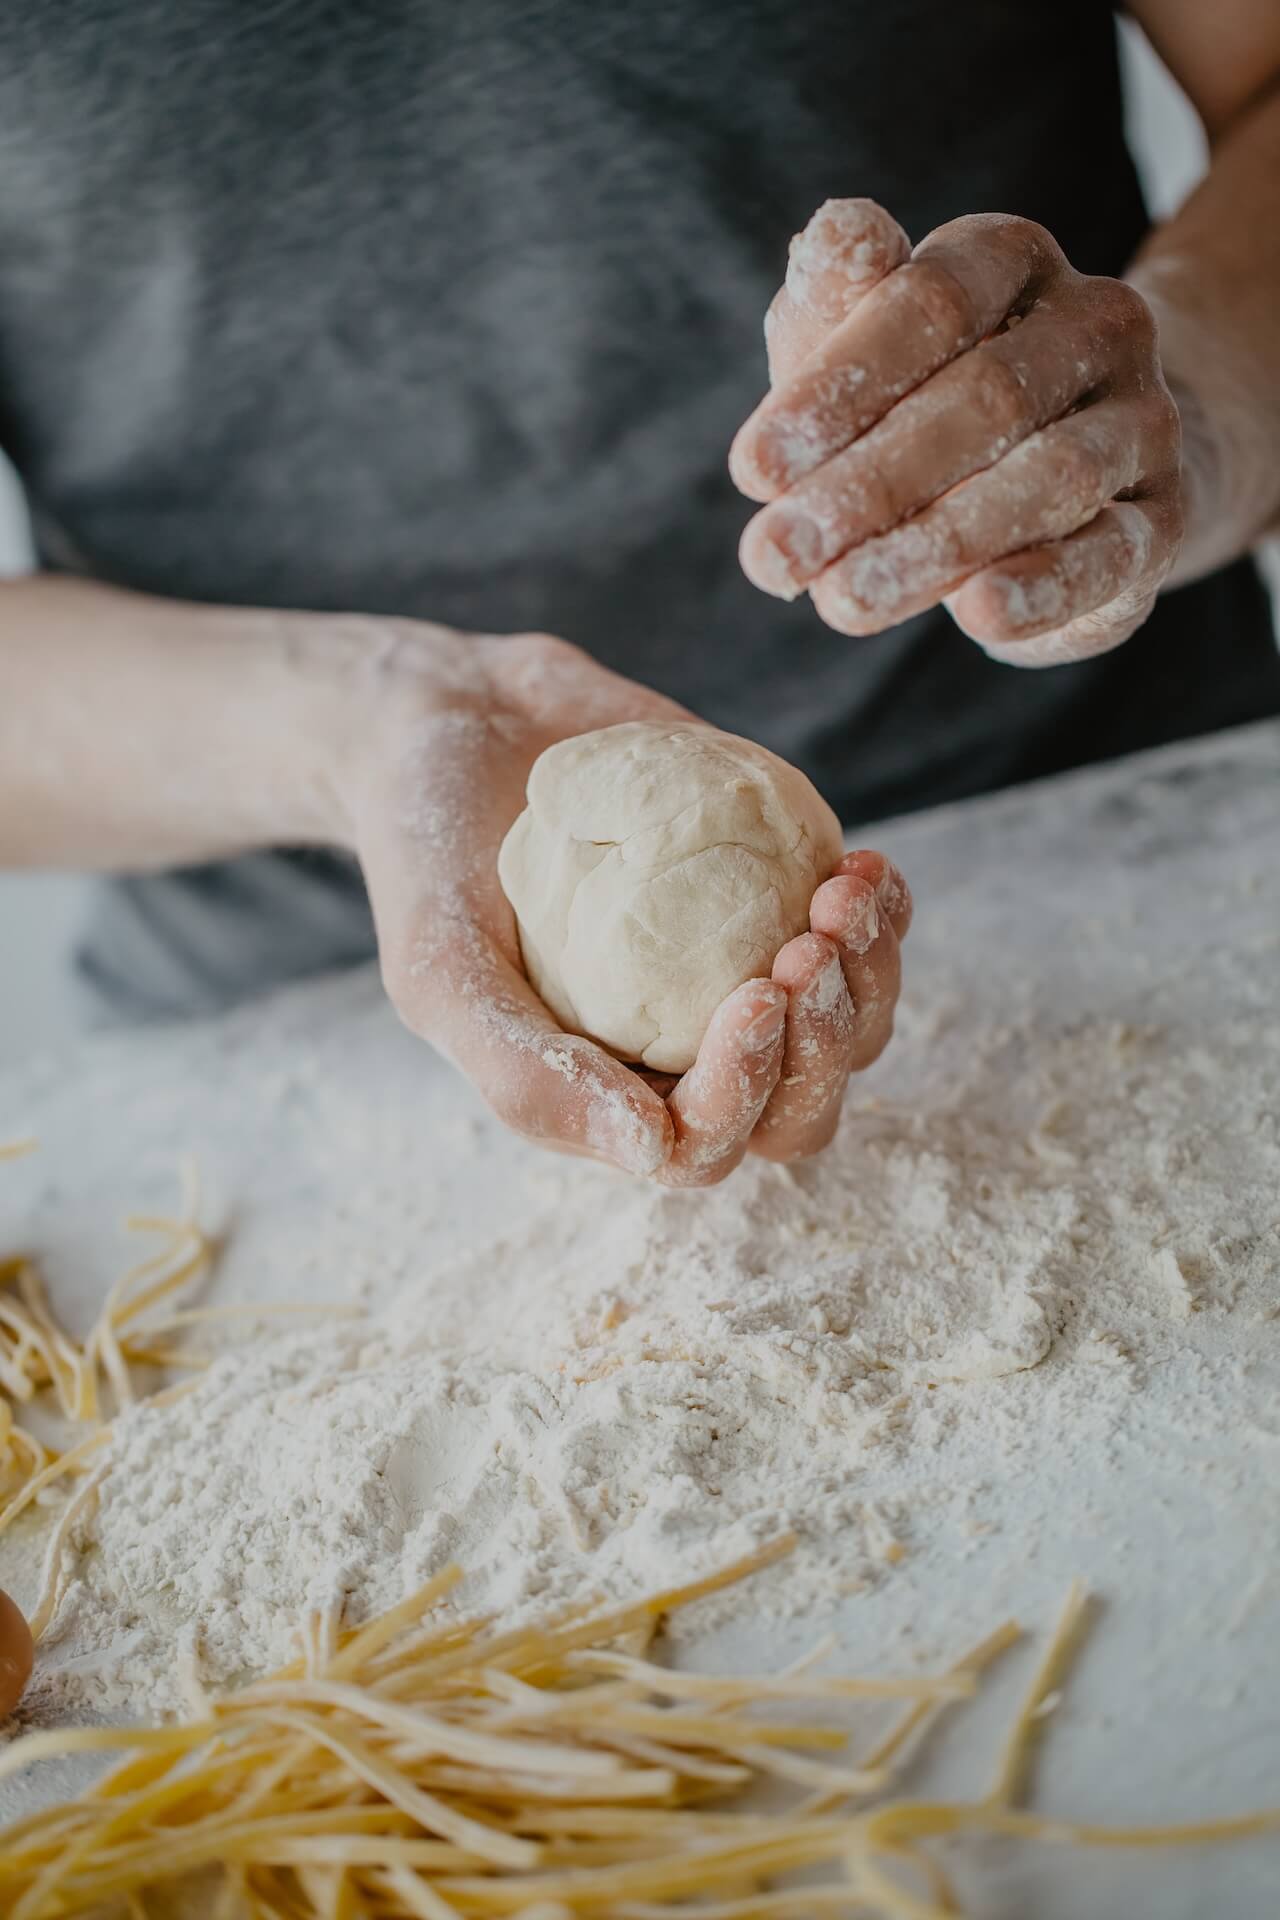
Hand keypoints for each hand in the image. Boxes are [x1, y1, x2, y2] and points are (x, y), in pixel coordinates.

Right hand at [342, 624, 909, 1185]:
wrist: (459, 727)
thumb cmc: (430, 854)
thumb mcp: (439, 970)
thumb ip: (525, 1075)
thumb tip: (652, 1154)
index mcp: (607, 1093)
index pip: (705, 1144)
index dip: (747, 1093)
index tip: (755, 993)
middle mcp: (683, 1052)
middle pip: (796, 1111)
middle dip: (828, 1045)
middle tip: (809, 949)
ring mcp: (741, 974)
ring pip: (852, 1034)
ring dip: (870, 979)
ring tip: (846, 892)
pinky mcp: (778, 897)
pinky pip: (865, 942)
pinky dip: (886, 915)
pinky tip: (865, 867)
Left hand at [731, 199, 1183, 665]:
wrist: (1083, 467)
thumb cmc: (930, 398)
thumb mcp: (867, 347)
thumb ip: (836, 303)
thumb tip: (828, 232)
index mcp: (1009, 257)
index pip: (927, 305)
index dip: (837, 387)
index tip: (751, 473)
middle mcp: (1095, 321)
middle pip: (983, 397)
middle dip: (866, 485)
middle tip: (774, 559)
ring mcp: (1143, 419)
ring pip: (1050, 476)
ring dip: (937, 544)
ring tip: (842, 600)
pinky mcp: (1164, 517)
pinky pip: (1112, 552)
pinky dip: (1045, 584)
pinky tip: (979, 615)